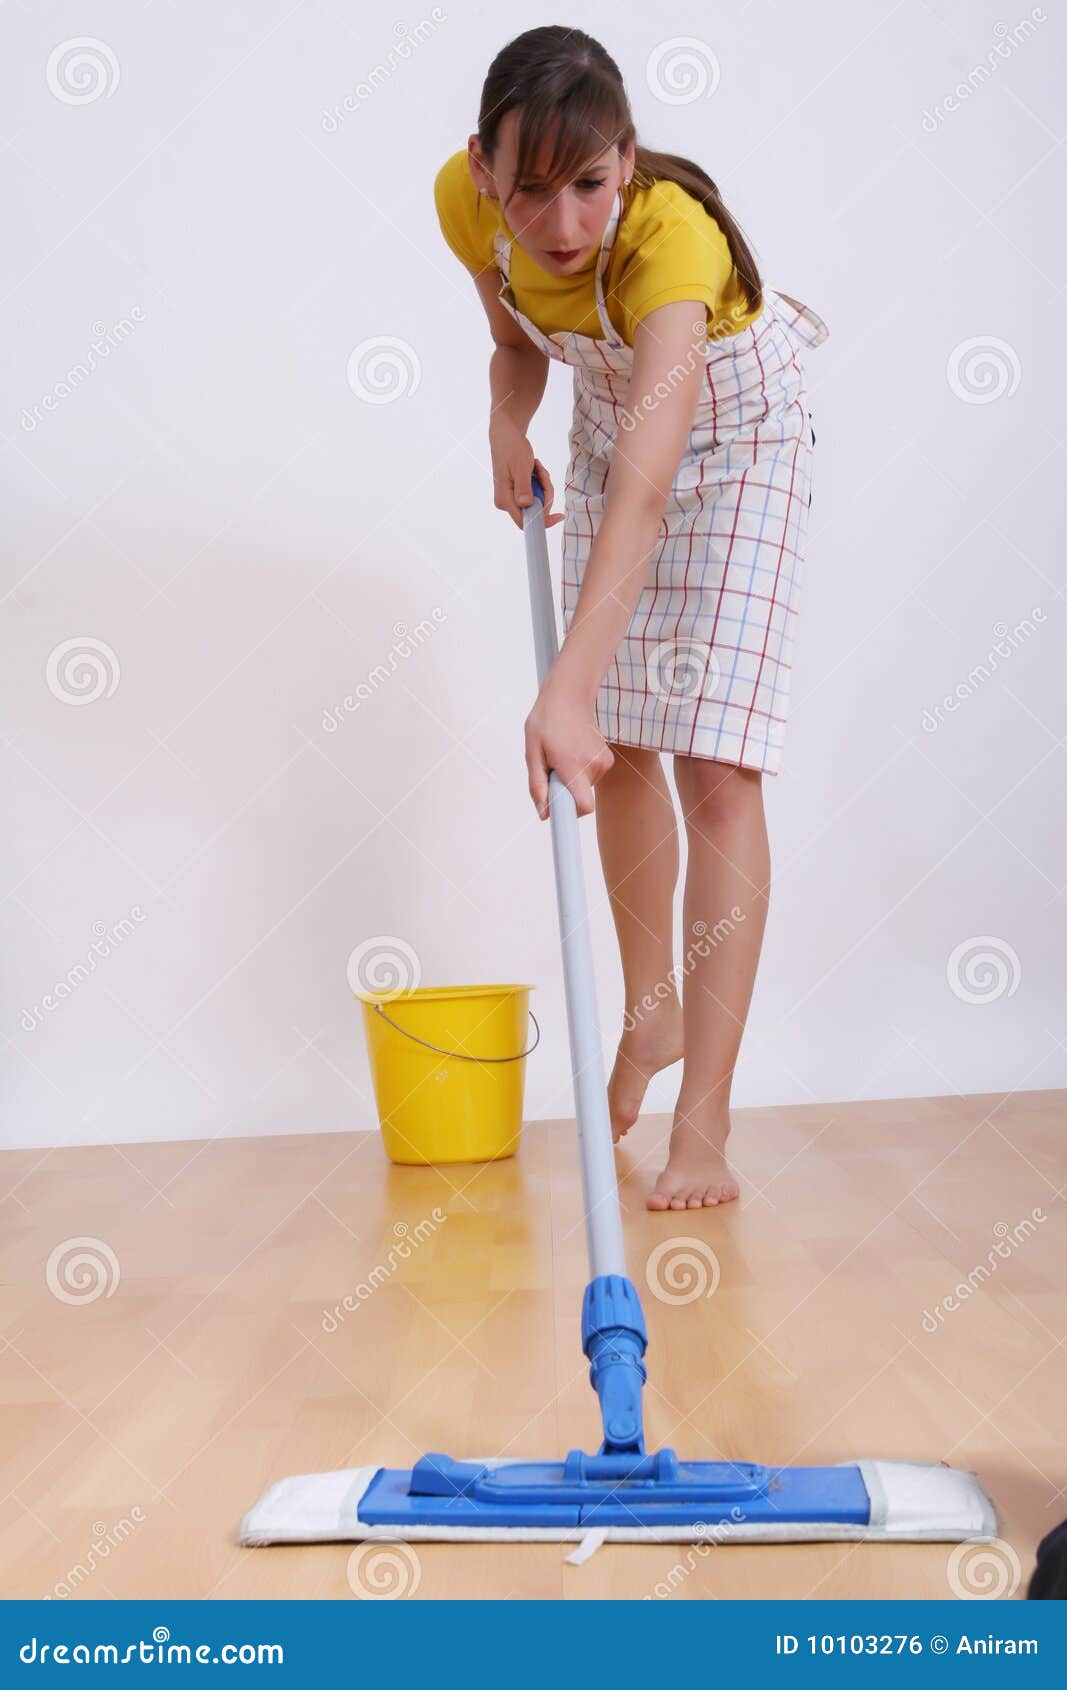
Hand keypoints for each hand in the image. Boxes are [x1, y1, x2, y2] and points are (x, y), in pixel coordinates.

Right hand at [489, 424, 564, 529]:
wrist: (506, 435)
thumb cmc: (511, 448)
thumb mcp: (520, 467)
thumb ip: (523, 487)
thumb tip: (526, 505)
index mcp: (504, 500)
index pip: (525, 522)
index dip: (544, 521)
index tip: (559, 516)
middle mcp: (507, 503)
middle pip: (536, 510)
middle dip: (545, 491)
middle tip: (542, 471)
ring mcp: (512, 498)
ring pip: (538, 501)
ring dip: (543, 483)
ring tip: (536, 467)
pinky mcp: (517, 493)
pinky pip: (536, 494)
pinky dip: (540, 481)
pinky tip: (534, 469)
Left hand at [524, 674, 613, 818]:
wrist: (569, 695)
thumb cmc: (547, 721)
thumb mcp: (532, 752)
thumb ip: (537, 785)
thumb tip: (544, 813)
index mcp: (574, 766)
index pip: (584, 806)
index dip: (570, 814)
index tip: (558, 812)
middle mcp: (594, 766)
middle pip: (580, 798)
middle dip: (564, 790)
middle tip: (552, 767)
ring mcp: (604, 762)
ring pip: (585, 787)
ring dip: (571, 779)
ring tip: (561, 755)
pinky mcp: (607, 759)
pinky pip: (591, 777)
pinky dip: (580, 771)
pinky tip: (572, 751)